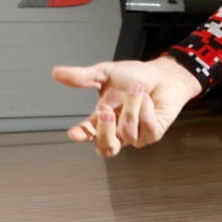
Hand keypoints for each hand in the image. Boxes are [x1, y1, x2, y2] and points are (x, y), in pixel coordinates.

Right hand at [52, 57, 203, 157]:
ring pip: (129, 132)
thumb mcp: (106, 73)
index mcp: (102, 119)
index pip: (87, 132)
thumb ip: (83, 76)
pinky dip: (146, 110)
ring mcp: (136, 134)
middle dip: (105, 133)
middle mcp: (118, 130)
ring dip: (132, 106)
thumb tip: (57, 73)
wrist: (164, 74)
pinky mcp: (154, 133)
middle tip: (105, 113)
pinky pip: (148, 128)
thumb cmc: (136, 76)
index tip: (73, 134)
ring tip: (137, 88)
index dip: (81, 135)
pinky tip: (147, 98)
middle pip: (106, 148)